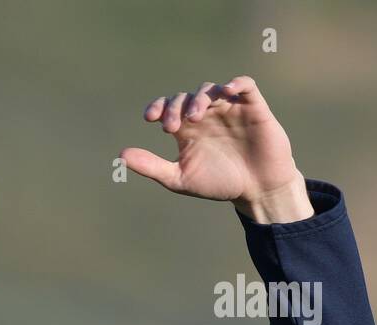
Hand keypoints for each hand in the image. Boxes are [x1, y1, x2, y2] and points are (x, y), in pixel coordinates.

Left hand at [120, 76, 312, 222]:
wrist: (256, 190)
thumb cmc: (217, 184)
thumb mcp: (179, 179)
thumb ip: (151, 166)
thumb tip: (120, 156)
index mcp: (187, 129)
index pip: (167, 107)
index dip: (157, 107)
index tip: (150, 118)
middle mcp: (206, 115)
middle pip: (186, 97)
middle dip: (175, 108)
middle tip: (172, 127)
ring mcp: (229, 109)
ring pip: (210, 90)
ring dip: (199, 99)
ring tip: (194, 117)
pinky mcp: (253, 107)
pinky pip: (245, 86)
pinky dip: (237, 83)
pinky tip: (227, 90)